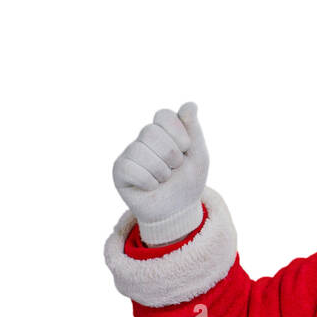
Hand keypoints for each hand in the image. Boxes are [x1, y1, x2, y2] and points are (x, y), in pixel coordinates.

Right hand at [112, 101, 208, 245]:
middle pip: (151, 131)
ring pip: (140, 150)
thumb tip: (190, 104)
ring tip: (162, 179)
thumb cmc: (187, 183)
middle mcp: (143, 139)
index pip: (164, 115)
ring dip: (160, 171)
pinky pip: (131, 168)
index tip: (186, 149)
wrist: (178, 211)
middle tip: (173, 168)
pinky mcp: (119, 171)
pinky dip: (148, 181)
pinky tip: (150, 187)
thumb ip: (193, 130)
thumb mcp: (198, 155)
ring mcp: (129, 154)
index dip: (179, 133)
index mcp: (162, 131)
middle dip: (171, 154)